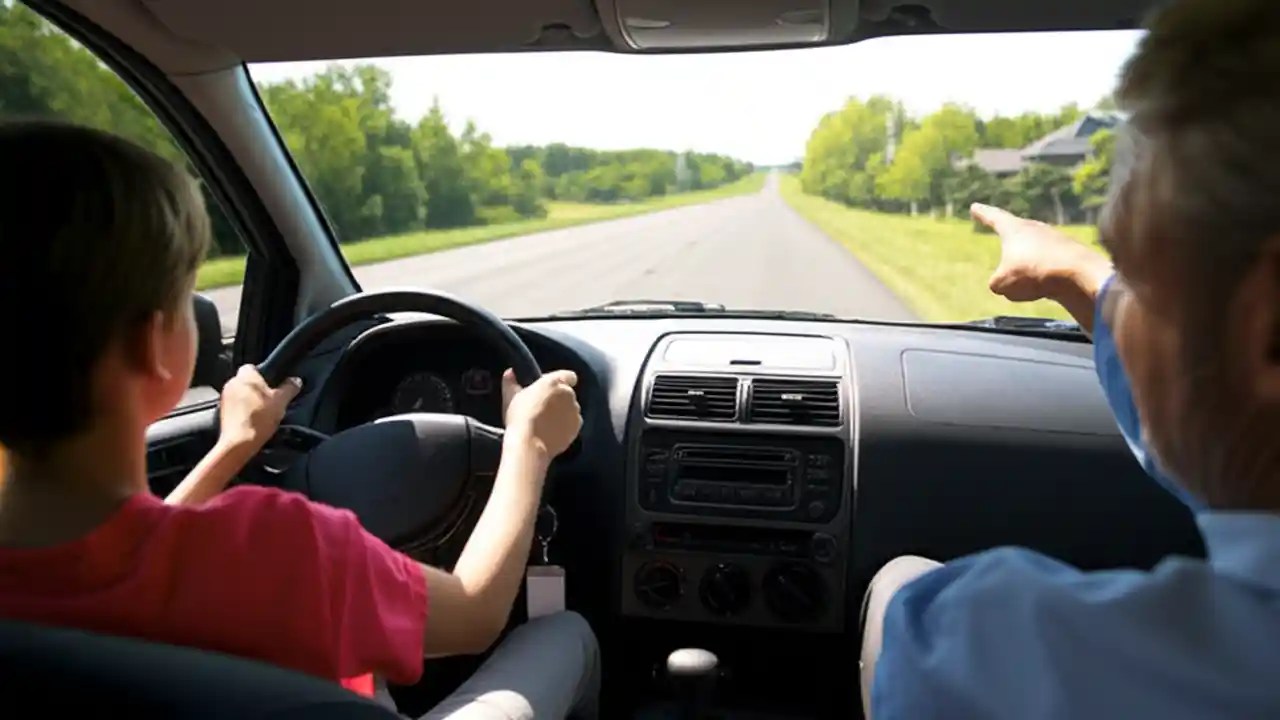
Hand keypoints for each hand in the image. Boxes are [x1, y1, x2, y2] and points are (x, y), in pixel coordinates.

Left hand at [217, 365, 302, 454]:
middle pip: (247, 381)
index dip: (264, 374)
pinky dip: (242, 411)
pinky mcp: (221, 412)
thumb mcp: (282, 401)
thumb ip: (290, 387)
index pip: (254, 366)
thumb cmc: (259, 418)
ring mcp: (224, 398)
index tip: (273, 384)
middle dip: (257, 388)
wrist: (239, 442)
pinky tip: (253, 421)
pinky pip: (235, 406)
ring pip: (240, 394)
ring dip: (249, 400)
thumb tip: (296, 381)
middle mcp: (232, 383)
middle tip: (271, 399)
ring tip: (263, 412)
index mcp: (246, 375)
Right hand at [502, 369, 581, 458]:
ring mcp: (575, 413)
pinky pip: (572, 424)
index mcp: (554, 383)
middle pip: (567, 393)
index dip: (561, 380)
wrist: (529, 444)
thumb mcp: (510, 397)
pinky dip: (565, 426)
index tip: (549, 387)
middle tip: (543, 406)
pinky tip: (552, 432)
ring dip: (563, 412)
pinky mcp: (576, 429)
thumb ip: (511, 382)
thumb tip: (510, 373)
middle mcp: (569, 395)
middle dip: (558, 398)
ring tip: (546, 421)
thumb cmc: (519, 417)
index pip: (568, 375)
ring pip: (571, 409)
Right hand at [971, 203, 1111, 302]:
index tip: (975, 207)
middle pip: (1018, 231)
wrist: (1080, 277)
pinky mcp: (1072, 257)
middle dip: (1010, 235)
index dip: (982, 214)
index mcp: (1015, 229)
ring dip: (1029, 262)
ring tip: (1026, 279)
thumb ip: (997, 282)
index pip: (994, 218)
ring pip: (1035, 252)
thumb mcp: (1001, 283)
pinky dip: (1046, 278)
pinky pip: (1051, 268)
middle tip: (1002, 229)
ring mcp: (1056, 242)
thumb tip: (1004, 285)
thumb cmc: (1035, 273)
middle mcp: (1036, 230)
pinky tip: (1047, 289)